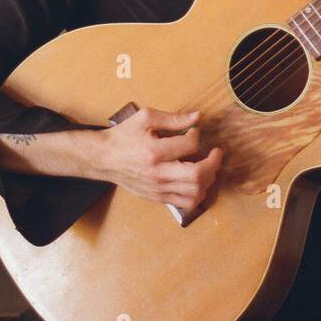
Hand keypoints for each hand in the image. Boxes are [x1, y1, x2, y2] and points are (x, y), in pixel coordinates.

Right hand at [97, 107, 222, 212]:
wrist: (104, 159)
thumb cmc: (124, 136)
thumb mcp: (145, 118)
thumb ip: (173, 118)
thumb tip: (197, 117)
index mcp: (154, 151)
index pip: (189, 145)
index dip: (197, 135)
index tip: (194, 131)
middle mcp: (157, 173)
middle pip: (197, 175)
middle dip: (214, 163)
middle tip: (215, 152)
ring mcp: (158, 189)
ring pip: (195, 193)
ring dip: (208, 179)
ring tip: (208, 167)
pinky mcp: (158, 198)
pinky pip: (185, 203)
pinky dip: (198, 194)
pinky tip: (198, 181)